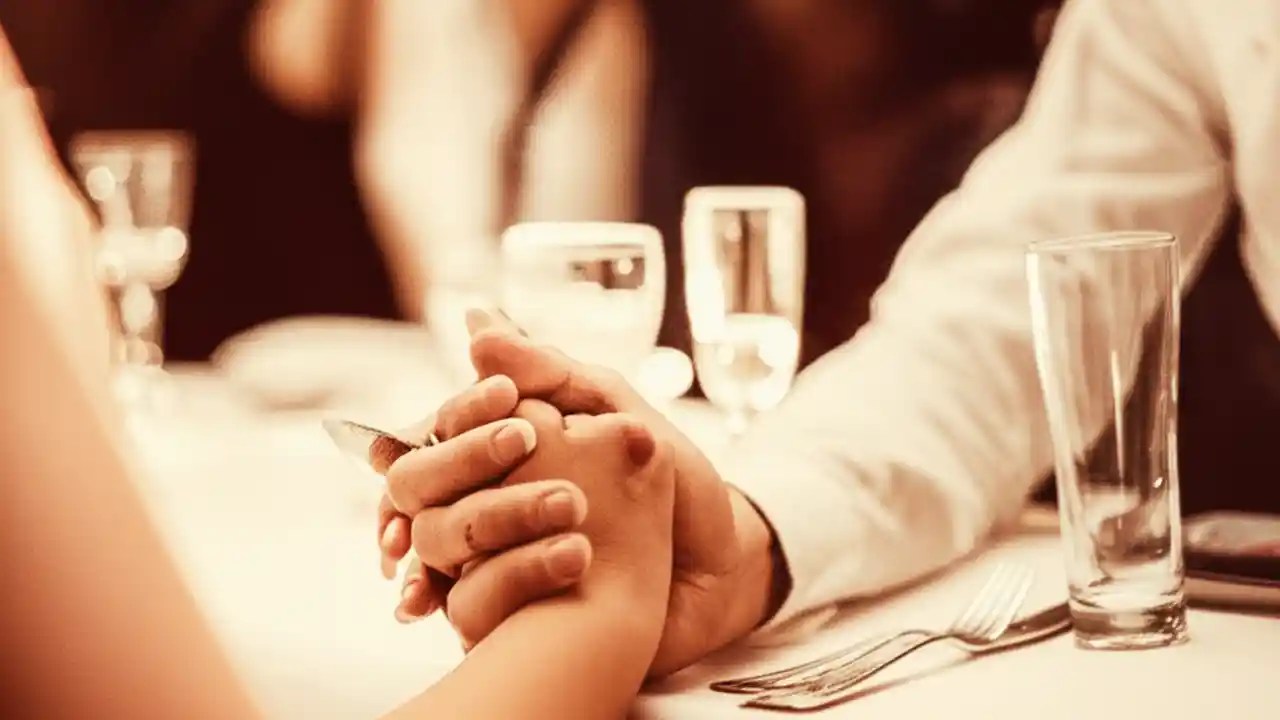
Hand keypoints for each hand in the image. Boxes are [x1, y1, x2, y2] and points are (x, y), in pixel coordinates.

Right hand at [403, 308, 786, 675]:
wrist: (717, 572)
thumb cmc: (674, 488)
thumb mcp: (618, 417)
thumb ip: (550, 373)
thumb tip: (473, 317)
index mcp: (511, 446)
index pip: (449, 423)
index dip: (462, 412)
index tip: (505, 400)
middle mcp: (486, 498)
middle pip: (421, 479)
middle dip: (455, 466)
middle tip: (520, 453)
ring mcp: (488, 555)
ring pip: (430, 537)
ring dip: (455, 529)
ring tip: (499, 530)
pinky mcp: (496, 608)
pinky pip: (449, 601)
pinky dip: (432, 594)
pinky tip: (428, 597)